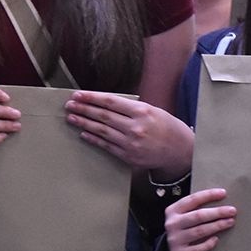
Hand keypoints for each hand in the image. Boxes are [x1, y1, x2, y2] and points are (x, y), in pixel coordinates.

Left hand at [64, 90, 193, 173]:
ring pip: (102, 131)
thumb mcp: (151, 110)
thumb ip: (129, 107)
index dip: (91, 97)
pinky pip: (107, 146)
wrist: (181, 151)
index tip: (78, 95)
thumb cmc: (166, 127)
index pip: (110, 101)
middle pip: (103, 116)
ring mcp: (131, 143)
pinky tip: (83, 134)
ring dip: (84, 123)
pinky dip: (93, 139)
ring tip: (72, 117)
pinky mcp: (129, 156)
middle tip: (69, 105)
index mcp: (141, 111)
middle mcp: (135, 127)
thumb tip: (103, 101)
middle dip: (83, 109)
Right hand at [165, 187, 235, 250]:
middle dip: (217, 212)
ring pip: (200, 231)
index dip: (208, 195)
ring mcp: (175, 239)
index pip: (192, 200)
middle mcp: (173, 223)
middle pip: (198, 216)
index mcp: (173, 210)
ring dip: (217, 226)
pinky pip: (197, 249)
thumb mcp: (181, 215)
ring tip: (230, 222)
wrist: (167, 250)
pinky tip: (216, 239)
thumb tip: (219, 200)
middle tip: (232, 211)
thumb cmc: (181, 228)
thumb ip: (194, 209)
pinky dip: (208, 244)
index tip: (223, 193)